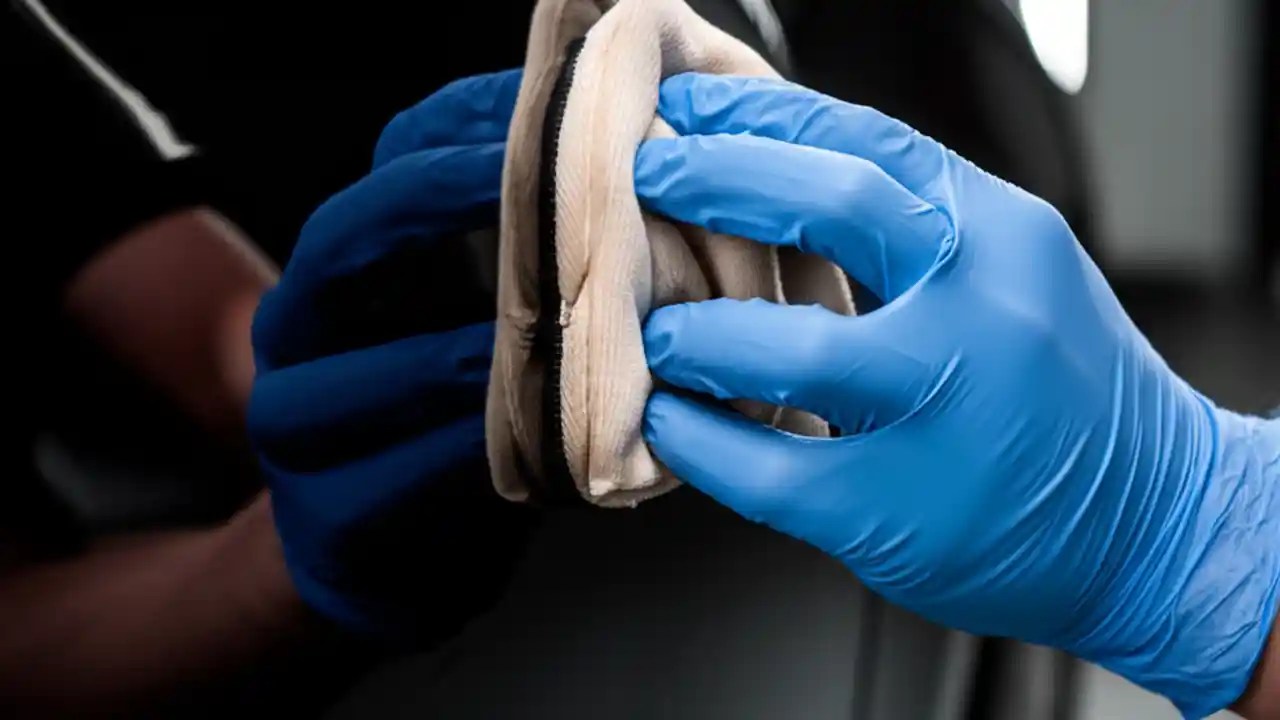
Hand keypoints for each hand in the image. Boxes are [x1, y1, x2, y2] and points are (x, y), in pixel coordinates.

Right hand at [248, 70, 532, 638]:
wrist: (385, 566)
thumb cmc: (446, 425)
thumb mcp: (469, 328)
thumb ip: (511, 265)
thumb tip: (627, 185)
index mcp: (335, 267)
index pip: (386, 160)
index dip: (466, 122)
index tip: (557, 98)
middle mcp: (292, 329)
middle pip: (346, 238)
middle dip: (448, 197)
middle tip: (551, 179)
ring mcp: (294, 424)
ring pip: (380, 366)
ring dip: (482, 343)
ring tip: (570, 317)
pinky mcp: (327, 517)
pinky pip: (409, 472)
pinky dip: (485, 450)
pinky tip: (551, 432)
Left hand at [634, 73, 1279, 716]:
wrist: (1154, 522)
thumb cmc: (1062, 388)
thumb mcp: (1013, 273)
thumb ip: (913, 231)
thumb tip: (774, 182)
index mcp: (1003, 236)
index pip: (870, 145)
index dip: (764, 119)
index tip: (692, 113)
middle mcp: (983, 311)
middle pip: (834, 209)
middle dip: (719, 178)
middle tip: (647, 176)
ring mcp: (946, 415)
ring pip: (797, 348)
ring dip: (702, 330)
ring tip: (659, 326)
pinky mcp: (901, 511)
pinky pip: (773, 470)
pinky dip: (704, 443)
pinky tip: (670, 420)